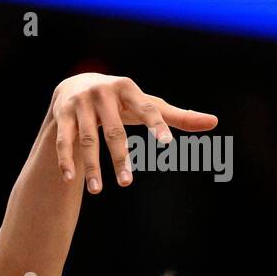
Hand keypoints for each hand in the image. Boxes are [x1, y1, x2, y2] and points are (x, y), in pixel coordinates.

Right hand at [49, 74, 217, 193]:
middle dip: (119, 158)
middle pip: (113, 131)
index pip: (146, 109)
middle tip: (127, 183)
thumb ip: (176, 116)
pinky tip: (70, 181)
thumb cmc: (120, 100)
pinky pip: (64, 141)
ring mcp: (80, 104)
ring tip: (98, 191)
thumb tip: (215, 123)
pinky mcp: (61, 115)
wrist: (75, 84)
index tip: (167, 144)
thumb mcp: (145, 104)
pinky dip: (66, 161)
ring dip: (92, 166)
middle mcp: (103, 93)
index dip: (156, 125)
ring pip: (87, 140)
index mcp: (128, 88)